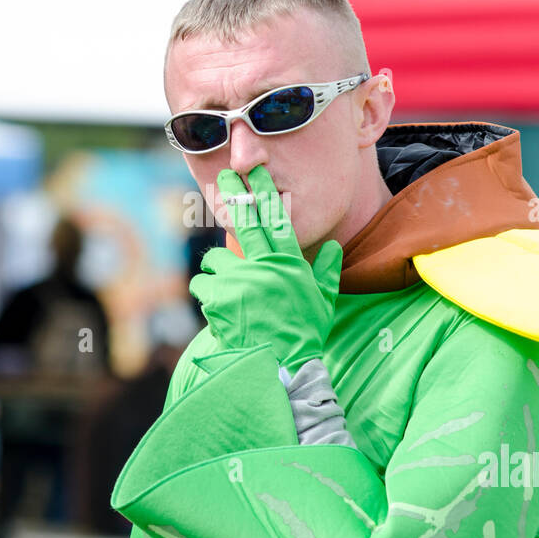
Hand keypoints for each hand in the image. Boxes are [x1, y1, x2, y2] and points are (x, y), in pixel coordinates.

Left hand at [189, 165, 342, 371]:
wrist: (281, 365)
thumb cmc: (303, 335)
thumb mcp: (323, 302)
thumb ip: (327, 272)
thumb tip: (335, 248)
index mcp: (288, 264)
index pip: (276, 218)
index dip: (265, 192)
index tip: (256, 172)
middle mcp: (263, 265)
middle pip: (244, 219)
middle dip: (234, 194)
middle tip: (224, 177)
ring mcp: (238, 279)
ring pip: (215, 259)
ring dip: (216, 271)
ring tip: (225, 289)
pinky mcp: (217, 297)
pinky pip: (203, 285)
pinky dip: (207, 294)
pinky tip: (218, 309)